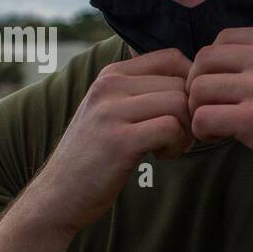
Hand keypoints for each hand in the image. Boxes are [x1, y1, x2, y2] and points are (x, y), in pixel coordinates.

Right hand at [30, 48, 194, 233]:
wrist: (58, 194)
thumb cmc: (96, 155)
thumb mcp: (112, 111)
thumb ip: (142, 92)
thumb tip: (193, 80)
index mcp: (111, 74)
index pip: (171, 57)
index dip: (191, 84)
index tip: (183, 112)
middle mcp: (109, 86)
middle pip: (181, 84)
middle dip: (190, 114)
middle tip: (176, 138)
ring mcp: (111, 112)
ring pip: (180, 104)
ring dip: (185, 131)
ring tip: (167, 148)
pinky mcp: (119, 141)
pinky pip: (171, 128)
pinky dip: (176, 146)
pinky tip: (159, 157)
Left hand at [185, 28, 252, 198]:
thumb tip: (237, 59)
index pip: (223, 38)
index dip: (213, 65)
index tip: (222, 89)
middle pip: (204, 60)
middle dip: (198, 86)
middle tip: (210, 108)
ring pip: (198, 89)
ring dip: (198, 110)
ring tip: (216, 127)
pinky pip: (203, 117)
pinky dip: (203, 131)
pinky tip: (219, 139)